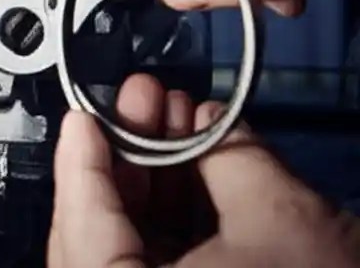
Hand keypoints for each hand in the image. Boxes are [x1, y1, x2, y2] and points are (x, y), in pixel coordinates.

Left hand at [47, 75, 359, 266]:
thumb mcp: (279, 215)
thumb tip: (202, 121)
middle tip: (141, 105)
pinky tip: (196, 171)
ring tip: (177, 123)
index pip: (80, 228)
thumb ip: (224, 155)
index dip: (80, 162)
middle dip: (125, 162)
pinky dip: (172, 224)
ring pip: (127, 254)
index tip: (84, 115)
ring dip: (151, 185)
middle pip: (98, 238)